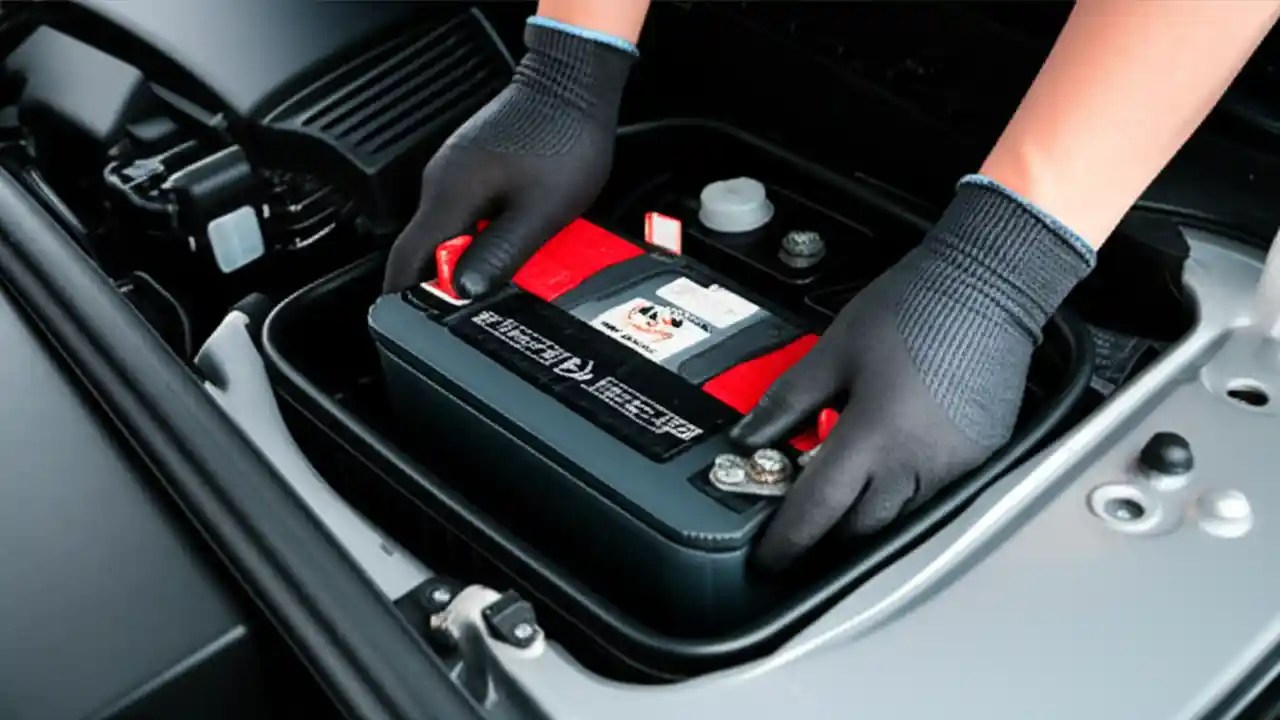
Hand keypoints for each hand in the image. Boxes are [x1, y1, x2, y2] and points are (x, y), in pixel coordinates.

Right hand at [382, 22, 635, 296]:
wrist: (573, 82)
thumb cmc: (563, 138)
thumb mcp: (540, 212)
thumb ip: (500, 255)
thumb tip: (465, 292)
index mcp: (448, 195)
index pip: (406, 260)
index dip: (405, 299)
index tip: (411, 324)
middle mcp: (442, 182)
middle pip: (426, 248)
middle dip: (443, 284)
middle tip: (471, 310)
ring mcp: (456, 170)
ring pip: (449, 231)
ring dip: (467, 260)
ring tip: (499, 280)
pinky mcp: (474, 165)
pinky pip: (467, 212)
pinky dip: (481, 237)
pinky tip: (510, 245)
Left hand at [731, 177, 1094, 571]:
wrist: (989, 284)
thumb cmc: (917, 306)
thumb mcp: (835, 349)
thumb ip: (789, 399)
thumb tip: (751, 434)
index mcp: (875, 435)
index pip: (819, 509)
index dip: (787, 540)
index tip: (768, 556)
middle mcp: (918, 462)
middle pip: (862, 528)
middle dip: (828, 533)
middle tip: (803, 520)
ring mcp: (954, 465)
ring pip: (900, 516)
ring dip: (868, 512)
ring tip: (845, 487)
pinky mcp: (979, 456)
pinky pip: (934, 493)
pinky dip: (905, 490)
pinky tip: (891, 462)